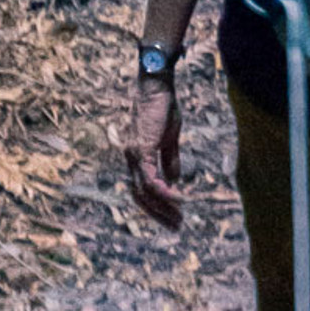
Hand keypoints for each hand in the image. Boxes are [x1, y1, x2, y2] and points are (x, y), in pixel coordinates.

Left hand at [124, 81, 182, 228]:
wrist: (157, 84)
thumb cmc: (164, 106)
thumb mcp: (169, 138)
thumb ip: (170, 160)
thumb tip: (174, 182)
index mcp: (136, 157)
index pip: (141, 190)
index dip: (155, 206)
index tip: (173, 217)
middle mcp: (130, 158)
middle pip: (139, 197)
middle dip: (157, 214)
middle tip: (176, 226)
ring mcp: (134, 154)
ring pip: (143, 192)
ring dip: (161, 207)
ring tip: (179, 218)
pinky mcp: (142, 148)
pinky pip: (150, 178)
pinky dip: (163, 192)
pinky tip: (176, 199)